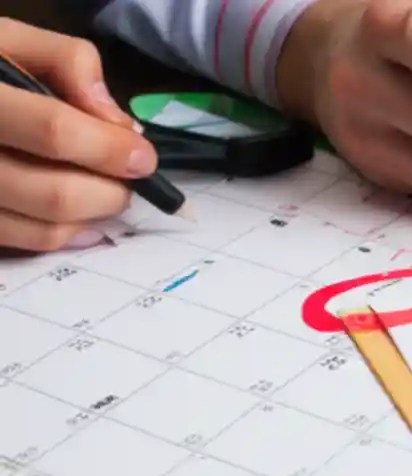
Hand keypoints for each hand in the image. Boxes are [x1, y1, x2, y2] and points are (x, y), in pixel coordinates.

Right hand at [0, 19, 156, 251]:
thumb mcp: (11, 39)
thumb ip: (68, 63)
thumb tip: (118, 122)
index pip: (54, 132)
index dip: (108, 149)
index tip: (142, 157)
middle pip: (54, 195)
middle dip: (109, 193)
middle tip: (129, 180)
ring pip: (43, 227)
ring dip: (93, 217)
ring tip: (106, 193)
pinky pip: (24, 243)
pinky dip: (64, 234)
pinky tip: (80, 216)